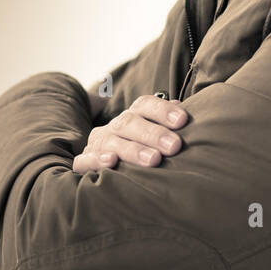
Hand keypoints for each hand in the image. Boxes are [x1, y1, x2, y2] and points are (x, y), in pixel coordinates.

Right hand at [73, 94, 188, 173]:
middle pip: (131, 122)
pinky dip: (96, 160)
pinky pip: (85, 160)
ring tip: (154, 160)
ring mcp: (98, 144)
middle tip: (174, 146)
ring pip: (112, 142)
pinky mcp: (83, 163)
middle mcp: (115, 126)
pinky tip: (111, 161)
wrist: (103, 164)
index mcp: (133, 117)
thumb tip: (188, 112)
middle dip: (153, 134)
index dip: (163, 110)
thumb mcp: (154, 136)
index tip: (183, 121)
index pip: (145, 105)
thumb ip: (169, 125)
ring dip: (133, 150)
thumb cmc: (140, 149)